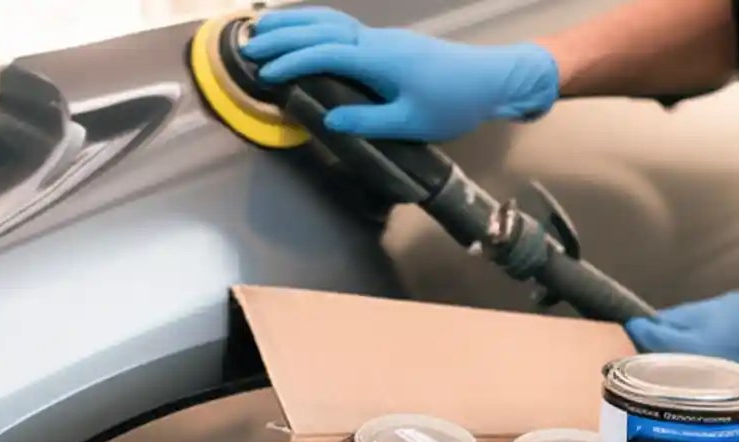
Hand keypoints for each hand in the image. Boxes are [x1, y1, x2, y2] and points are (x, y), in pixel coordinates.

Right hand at [242, 7, 559, 141]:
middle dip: (283, 36)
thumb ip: (368, 121)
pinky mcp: (387, 42)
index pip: (326, 55)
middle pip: (321, 30)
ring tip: (262, 30)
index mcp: (380, 61)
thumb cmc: (454, 104)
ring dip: (295, 24)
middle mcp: (377, 42)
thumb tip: (330, 120)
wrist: (491, 80)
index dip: (293, 62)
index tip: (264, 73)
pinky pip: (342, 26)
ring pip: (330, 22)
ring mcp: (382, 38)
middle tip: (247, 47)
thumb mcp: (412, 122)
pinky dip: (315, 25)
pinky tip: (302, 32)